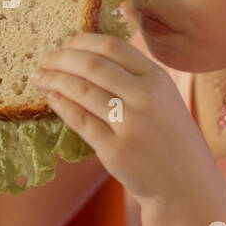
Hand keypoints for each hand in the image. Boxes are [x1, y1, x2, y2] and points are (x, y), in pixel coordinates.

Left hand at [32, 33, 221, 208]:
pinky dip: (61, 106)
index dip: (83, 41)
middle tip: (44, 60)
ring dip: (54, 80)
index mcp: (157, 78)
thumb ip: (134, 76)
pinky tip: (52, 99)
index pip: (112, 47)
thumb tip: (86, 54)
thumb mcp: (163, 97)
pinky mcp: (116, 149)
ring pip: (81, 91)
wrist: (185, 183)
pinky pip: (80, 120)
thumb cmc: (169, 137)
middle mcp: (146, 96)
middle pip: (92, 66)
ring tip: (39, 78)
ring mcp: (131, 123)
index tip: (65, 43)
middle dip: (61, 59)